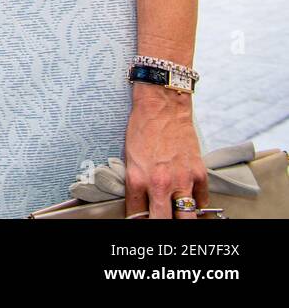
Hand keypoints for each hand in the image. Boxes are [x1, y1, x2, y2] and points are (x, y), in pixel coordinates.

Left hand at [122, 83, 206, 218]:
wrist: (162, 107)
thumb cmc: (142, 129)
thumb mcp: (129, 159)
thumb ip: (135, 185)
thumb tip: (141, 206)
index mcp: (137, 179)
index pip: (137, 216)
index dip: (139, 221)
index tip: (142, 221)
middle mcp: (160, 184)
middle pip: (163, 222)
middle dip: (161, 224)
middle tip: (160, 219)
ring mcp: (183, 180)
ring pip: (187, 218)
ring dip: (182, 219)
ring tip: (177, 216)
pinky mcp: (199, 174)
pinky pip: (202, 203)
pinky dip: (198, 207)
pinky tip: (192, 207)